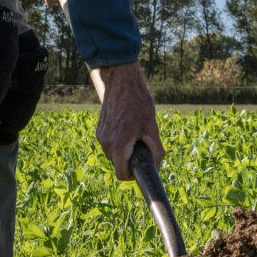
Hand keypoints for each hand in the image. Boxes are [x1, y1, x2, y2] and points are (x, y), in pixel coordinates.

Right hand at [93, 62, 162, 180]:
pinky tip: (128, 126)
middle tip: (143, 145)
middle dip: (130, 160)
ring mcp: (101, 135)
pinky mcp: (100, 128)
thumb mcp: (152, 128)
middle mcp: (105, 143)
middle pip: (118, 164)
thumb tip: (157, 167)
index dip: (134, 175)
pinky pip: (109, 143)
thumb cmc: (139, 103)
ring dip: (124, 150)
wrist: (122, 81)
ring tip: (136, 133)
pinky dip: (119, 141)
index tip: (142, 166)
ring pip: (113, 153)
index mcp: (118, 146)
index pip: (122, 175)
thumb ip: (156, 151)